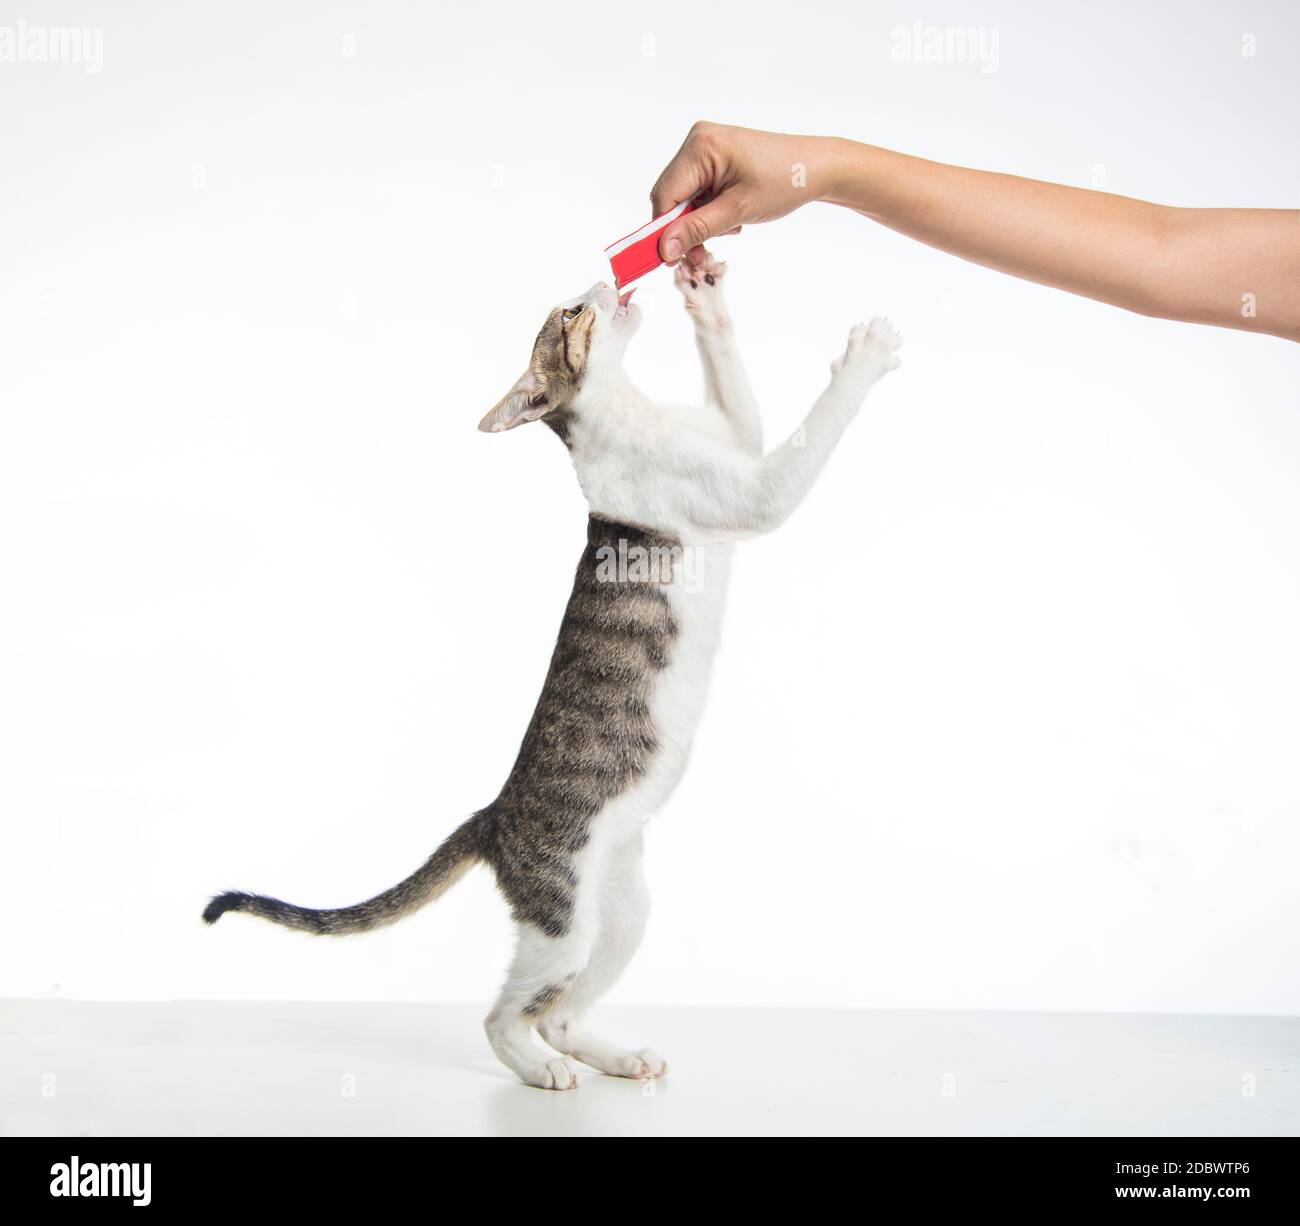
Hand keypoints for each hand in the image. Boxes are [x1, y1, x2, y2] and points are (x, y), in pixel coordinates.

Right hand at [650, 122, 841, 266]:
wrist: (815, 167)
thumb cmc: (784, 181)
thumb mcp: (738, 211)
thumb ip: (697, 229)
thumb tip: (665, 248)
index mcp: (701, 146)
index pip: (664, 195)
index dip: (663, 230)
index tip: (669, 259)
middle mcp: (698, 141)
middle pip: (671, 196)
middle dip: (684, 228)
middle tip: (701, 255)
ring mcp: (705, 147)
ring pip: (684, 197)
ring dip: (699, 222)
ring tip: (731, 227)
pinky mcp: (714, 156)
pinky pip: (697, 190)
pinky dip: (708, 210)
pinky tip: (731, 214)